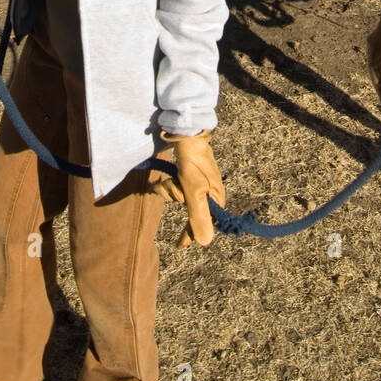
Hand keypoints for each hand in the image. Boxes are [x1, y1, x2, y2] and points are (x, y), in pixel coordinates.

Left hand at [151, 131, 223, 248]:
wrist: (187, 134)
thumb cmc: (194, 161)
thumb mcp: (194, 191)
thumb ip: (199, 217)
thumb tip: (205, 243)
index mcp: (215, 199)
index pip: (203, 223)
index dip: (190, 234)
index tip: (178, 246)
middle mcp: (208, 192)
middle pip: (185, 207)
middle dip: (175, 195)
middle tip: (176, 181)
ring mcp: (197, 184)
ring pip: (176, 195)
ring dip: (169, 186)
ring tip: (172, 174)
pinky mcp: (188, 175)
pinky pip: (174, 186)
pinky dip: (167, 182)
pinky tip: (165, 175)